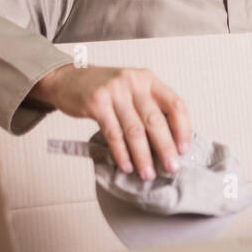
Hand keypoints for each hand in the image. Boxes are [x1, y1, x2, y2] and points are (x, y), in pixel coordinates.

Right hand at [29, 64, 190, 181]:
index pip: (175, 104)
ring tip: (147, 174)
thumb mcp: (131, 89)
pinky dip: (121, 153)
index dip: (183, 128)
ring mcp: (114, 92)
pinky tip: (126, 165)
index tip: (184, 149)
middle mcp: (134, 83)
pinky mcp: (96, 103)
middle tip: (171, 167)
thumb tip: (169, 142)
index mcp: (148, 80)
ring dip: (143, 156)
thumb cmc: (104, 89)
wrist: (68, 78)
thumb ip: (149, 108)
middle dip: (165, 148)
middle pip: (155, 120)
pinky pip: (113, 133)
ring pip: (134, 130)